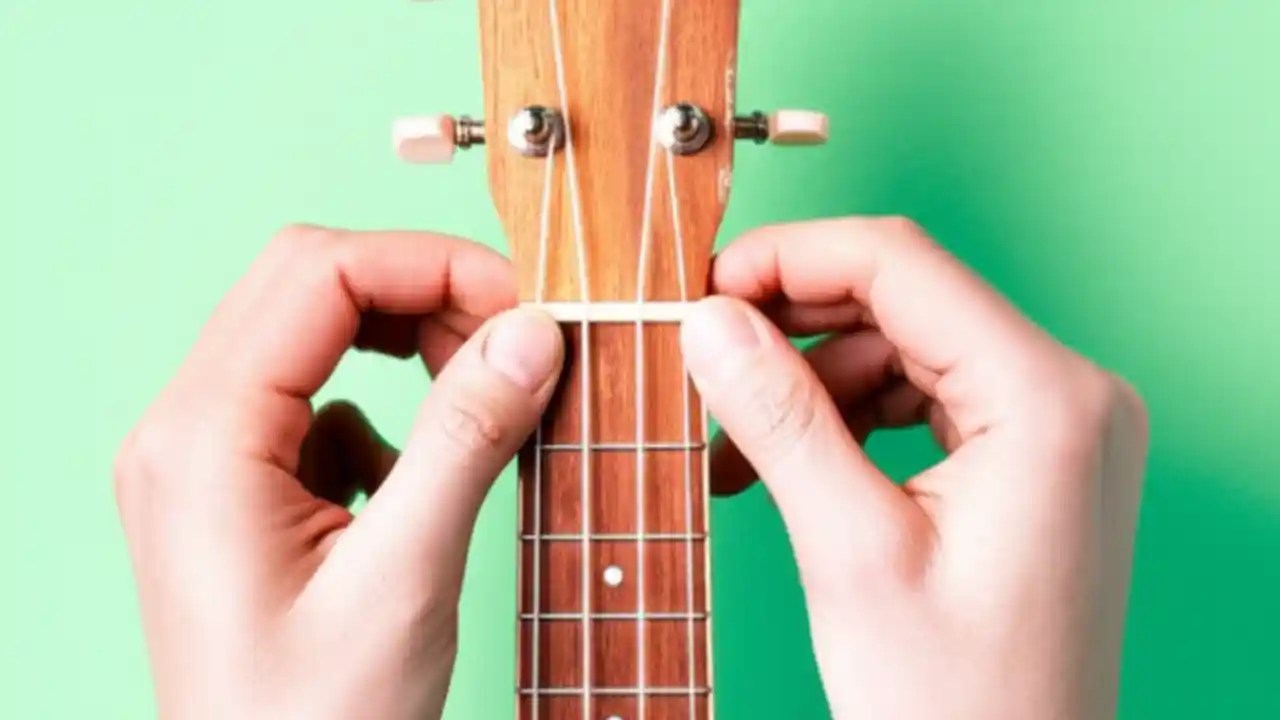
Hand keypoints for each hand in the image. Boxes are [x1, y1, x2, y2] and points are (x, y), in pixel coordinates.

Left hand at [114, 226, 563, 719]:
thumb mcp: (403, 581)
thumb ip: (464, 441)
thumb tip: (530, 332)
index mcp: (203, 439)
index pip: (318, 273)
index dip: (432, 265)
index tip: (526, 306)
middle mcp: (186, 433)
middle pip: (308, 285)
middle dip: (421, 293)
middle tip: (514, 343)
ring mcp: (204, 462)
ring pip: (311, 334)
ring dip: (405, 341)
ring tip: (483, 393)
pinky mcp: (237, 492)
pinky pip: (313, 401)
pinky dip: (383, 407)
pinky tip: (418, 477)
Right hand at [682, 218, 1147, 719]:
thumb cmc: (960, 703)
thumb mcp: (853, 553)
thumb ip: (780, 420)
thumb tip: (710, 320)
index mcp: (1046, 400)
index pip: (900, 264)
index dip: (788, 258)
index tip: (705, 287)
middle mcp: (1070, 396)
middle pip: (904, 302)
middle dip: (794, 327)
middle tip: (706, 361)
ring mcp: (1058, 429)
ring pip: (907, 350)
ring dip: (813, 383)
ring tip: (736, 444)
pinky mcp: (1034, 463)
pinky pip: (927, 401)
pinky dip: (851, 420)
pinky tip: (788, 463)